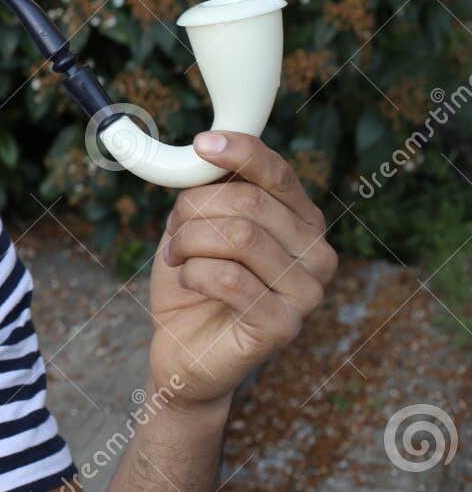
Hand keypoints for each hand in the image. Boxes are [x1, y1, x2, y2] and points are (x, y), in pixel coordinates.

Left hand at [145, 131, 337, 413]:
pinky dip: (193, 273)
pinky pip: (229, 278)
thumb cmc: (193, 279)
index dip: (240, 152)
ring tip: (178, 256)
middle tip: (174, 230)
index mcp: (301, 222)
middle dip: (194, 208)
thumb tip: (208, 148)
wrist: (181, 347)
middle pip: (249, 202)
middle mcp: (317, 254)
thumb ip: (212, 189)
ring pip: (238, 236)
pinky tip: (189, 280)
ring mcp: (307, 293)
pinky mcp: (284, 326)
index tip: (201, 144)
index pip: (279, 174)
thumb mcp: (198, 224)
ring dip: (189, 241)